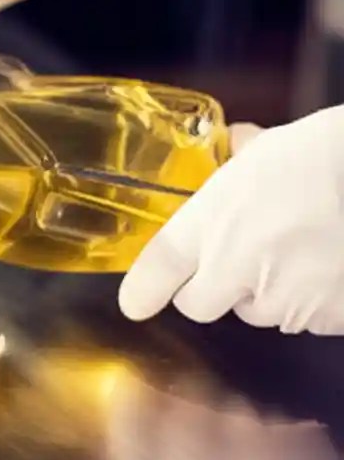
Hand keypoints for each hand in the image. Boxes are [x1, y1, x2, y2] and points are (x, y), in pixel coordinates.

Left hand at [119, 107, 343, 333]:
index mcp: (211, 221)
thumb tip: (235, 140)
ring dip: (268, 293)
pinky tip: (330, 264)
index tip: (136, 300)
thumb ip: (238, 158)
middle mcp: (235, 266)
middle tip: (240, 259)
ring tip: (301, 250)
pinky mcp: (323, 317)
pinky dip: (313, 300)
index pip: (157, 269)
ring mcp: (281, 298)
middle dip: (214, 289)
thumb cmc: (326, 156)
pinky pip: (305, 319)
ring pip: (256, 312)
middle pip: (200, 305)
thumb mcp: (266, 150)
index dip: (143, 289)